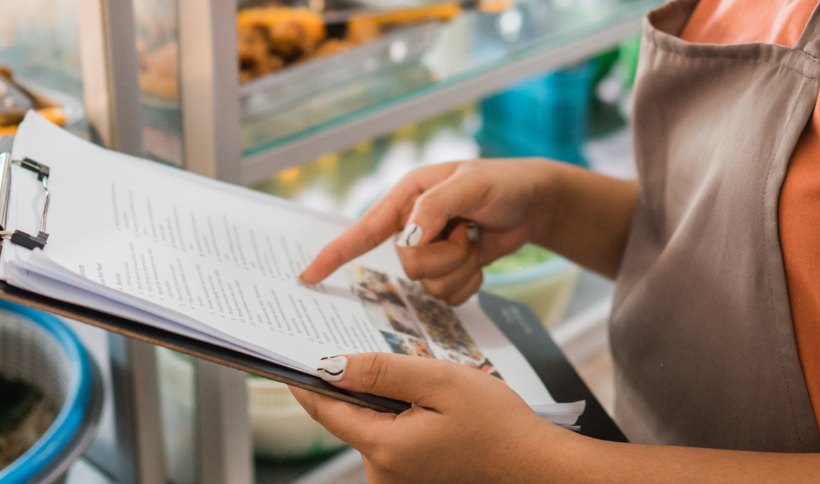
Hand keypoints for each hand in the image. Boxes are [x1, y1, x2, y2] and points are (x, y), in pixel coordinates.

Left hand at [289, 354, 570, 483]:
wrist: (536, 467)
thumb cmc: (497, 424)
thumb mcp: (440, 381)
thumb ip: (383, 371)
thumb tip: (331, 364)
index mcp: (384, 448)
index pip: (325, 408)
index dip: (305, 378)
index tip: (284, 354)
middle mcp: (381, 473)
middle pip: (348, 416)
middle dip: (357, 382)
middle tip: (369, 349)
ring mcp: (395, 481)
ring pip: (371, 426)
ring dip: (384, 400)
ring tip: (418, 381)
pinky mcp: (410, 480)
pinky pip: (390, 440)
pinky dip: (399, 417)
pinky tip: (427, 404)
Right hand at [299, 160, 554, 303]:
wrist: (535, 203)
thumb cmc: (502, 184)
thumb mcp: (470, 185)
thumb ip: (436, 207)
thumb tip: (408, 238)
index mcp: (407, 200)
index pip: (364, 230)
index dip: (334, 254)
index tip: (307, 276)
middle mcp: (412, 227)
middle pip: (408, 266)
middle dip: (445, 256)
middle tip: (466, 230)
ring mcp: (430, 252)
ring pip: (428, 286)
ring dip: (460, 268)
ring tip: (474, 240)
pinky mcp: (448, 272)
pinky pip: (447, 297)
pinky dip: (470, 283)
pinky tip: (480, 258)